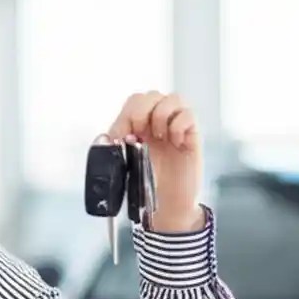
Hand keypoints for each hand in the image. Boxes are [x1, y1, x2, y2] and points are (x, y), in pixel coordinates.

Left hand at [106, 91, 205, 232]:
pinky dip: (178, 126)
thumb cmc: (148, 181)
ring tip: (159, 138)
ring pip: (172, 98)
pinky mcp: (192, 134)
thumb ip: (114, 147)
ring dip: (161, 116)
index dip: (126, 115)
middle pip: (151, 95)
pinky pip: (188, 114)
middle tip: (140, 134)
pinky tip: (175, 142)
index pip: (134, 102)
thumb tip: (105, 137)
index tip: (122, 136)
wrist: (168, 204)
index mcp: (140, 124)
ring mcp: (176, 125)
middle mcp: (158, 121)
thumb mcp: (124, 162)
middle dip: (141, 112)